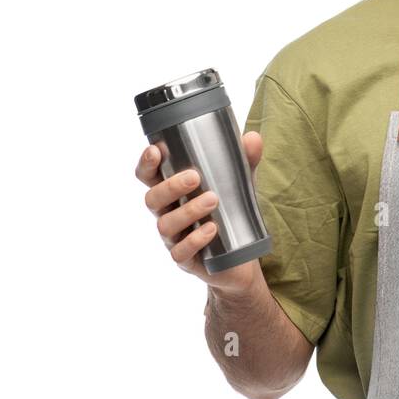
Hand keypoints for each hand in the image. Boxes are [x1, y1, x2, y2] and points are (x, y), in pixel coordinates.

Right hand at [134, 131, 264, 295]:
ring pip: (166, 225)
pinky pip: (180, 252)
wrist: (242, 258)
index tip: (156, 150)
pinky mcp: (186, 260)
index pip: (149, 177)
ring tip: (213, 200)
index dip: (146, 164)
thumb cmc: (232, 213)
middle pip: (152, 199)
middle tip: (195, 177)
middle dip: (170, 186)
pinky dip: (195, 240)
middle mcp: (167, 214)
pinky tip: (212, 229)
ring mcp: (174, 239)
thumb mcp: (240, 184)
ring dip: (188, 211)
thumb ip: (244, 161)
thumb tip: (252, 137)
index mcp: (173, 192)